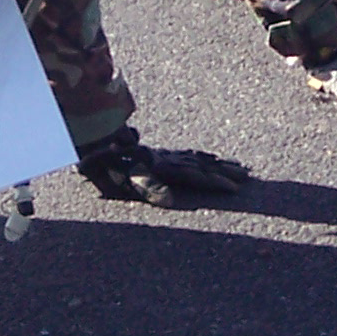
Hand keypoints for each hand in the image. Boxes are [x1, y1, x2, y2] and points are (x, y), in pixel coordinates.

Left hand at [76, 125, 250, 205]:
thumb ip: (149, 187)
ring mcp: (163, 154)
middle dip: (225, 173)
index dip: (216, 182)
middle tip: (248, 178)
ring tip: (238, 168)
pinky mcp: (156, 154)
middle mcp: (167, 158)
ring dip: (218, 165)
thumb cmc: (103, 161)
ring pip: (197, 159)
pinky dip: (202, 158)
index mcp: (162, 165)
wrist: (88, 134)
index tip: (236, 189)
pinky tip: (208, 159)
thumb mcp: (122, 177)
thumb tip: (173, 201)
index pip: (196, 174)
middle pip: (202, 165)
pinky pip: (186, 155)